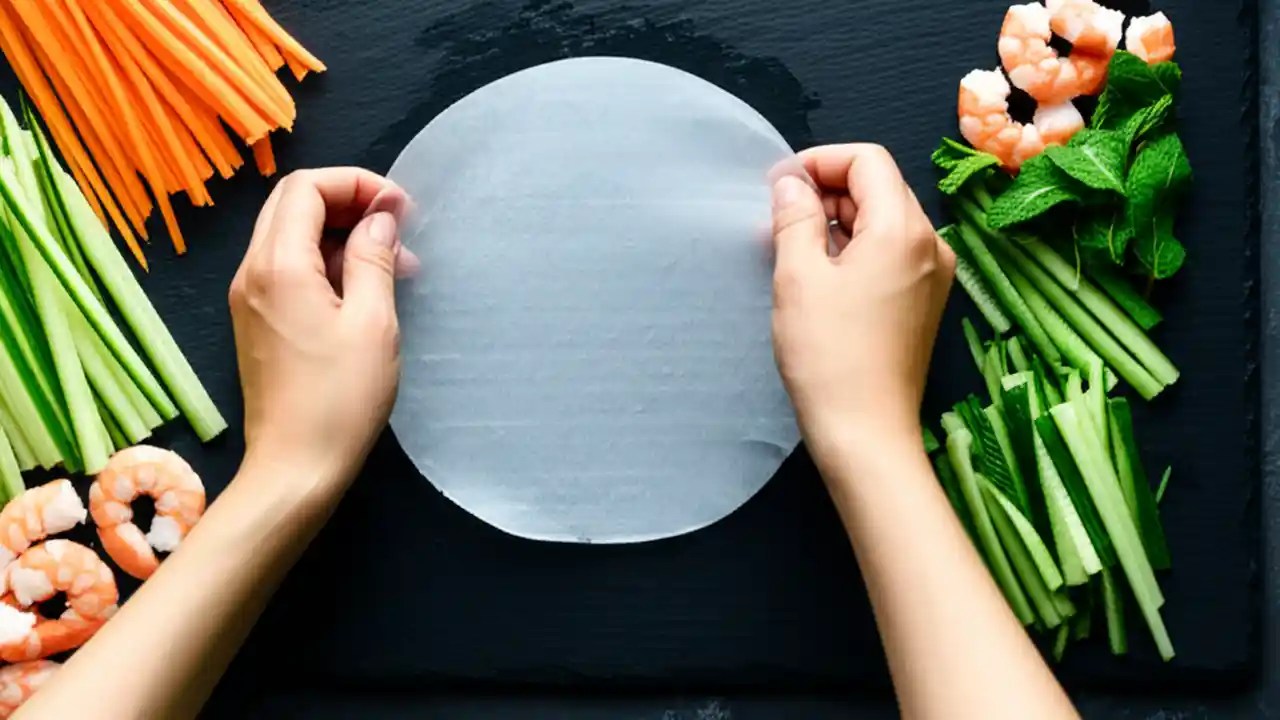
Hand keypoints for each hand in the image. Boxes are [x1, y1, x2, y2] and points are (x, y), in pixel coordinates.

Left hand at [229, 168, 415, 487]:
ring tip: (393, 264)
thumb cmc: (340, 399)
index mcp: (278, 265)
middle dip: (347, 202)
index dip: (356, 184)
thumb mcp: (373, 323)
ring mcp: (249, 298)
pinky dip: (325, 262)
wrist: (295, 468)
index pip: (306, 187)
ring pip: (289, 234)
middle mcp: (252, 272)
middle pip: (292, 204)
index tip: (400, 208)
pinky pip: (286, 268)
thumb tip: (381, 218)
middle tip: (397, 227)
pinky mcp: (256, 322)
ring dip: (339, 234)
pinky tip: (364, 290)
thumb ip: (374, 258)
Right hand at [770, 144, 953, 454]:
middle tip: (780, 217)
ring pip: (885, 220)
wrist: (867, 433)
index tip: (779, 186)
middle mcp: (929, 244)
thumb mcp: (799, 278)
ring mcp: (933, 275)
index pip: (867, 160)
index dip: (820, 161)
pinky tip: (823, 275)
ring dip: (840, 221)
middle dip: (828, 190)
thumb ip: (796, 218)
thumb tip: (791, 183)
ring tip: (795, 248)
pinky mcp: (925, 302)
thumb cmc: (829, 356)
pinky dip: (857, 249)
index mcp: (903, 229)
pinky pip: (892, 253)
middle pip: (880, 187)